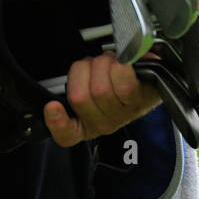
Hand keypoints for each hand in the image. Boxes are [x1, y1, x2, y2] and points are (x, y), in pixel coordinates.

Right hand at [43, 52, 161, 147]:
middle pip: (79, 97)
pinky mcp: (137, 102)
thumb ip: (69, 87)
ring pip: (100, 88)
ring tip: (110, 63)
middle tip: (93, 66)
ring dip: (103, 64)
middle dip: (84, 70)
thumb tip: (54, 100)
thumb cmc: (113, 85)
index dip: (56, 121)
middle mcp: (101, 125)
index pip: (65, 135)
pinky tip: (121, 63)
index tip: (52, 106)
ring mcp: (120, 116)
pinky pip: (123, 86)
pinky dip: (120, 68)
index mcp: (82, 125)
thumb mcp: (84, 88)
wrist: (146, 83)